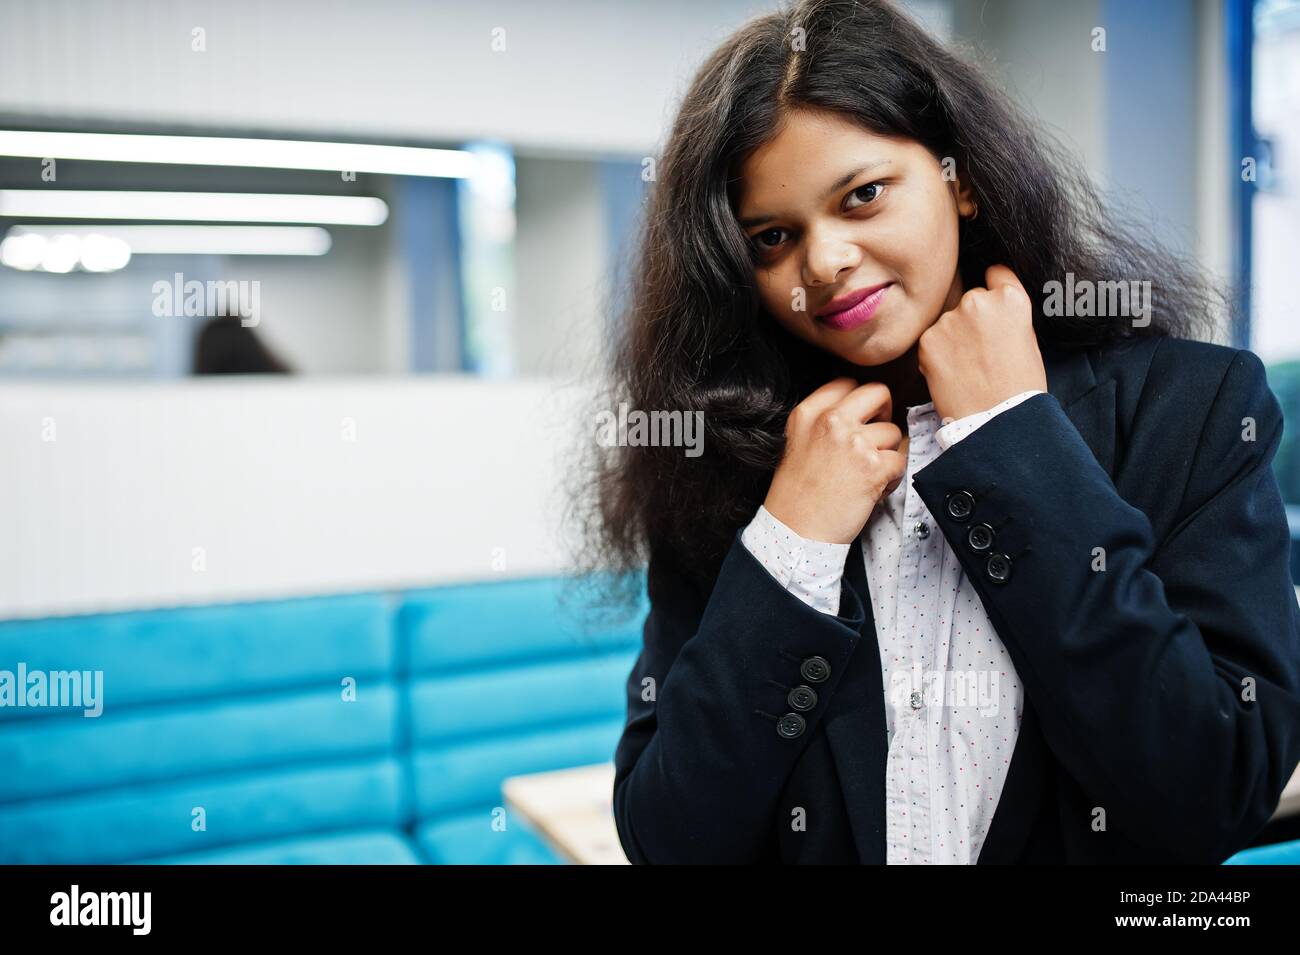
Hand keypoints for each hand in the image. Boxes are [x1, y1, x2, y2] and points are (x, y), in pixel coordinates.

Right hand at [763, 378, 906, 543]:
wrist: (795, 532)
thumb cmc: (795, 495)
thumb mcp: (796, 442)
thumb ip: (821, 421)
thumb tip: (857, 411)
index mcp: (808, 413)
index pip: (846, 383)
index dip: (859, 399)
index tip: (861, 415)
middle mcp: (830, 421)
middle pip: (877, 392)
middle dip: (884, 411)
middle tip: (875, 434)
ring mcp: (853, 442)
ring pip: (893, 432)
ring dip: (886, 454)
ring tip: (867, 474)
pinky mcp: (873, 467)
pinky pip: (900, 461)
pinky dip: (891, 478)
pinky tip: (872, 489)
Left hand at [917, 264, 1047, 421]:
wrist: (997, 420)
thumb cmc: (1019, 387)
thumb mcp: (1027, 340)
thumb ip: (1007, 316)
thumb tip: (992, 307)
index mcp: (1011, 298)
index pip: (996, 273)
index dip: (994, 291)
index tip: (991, 306)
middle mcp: (978, 300)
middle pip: (970, 299)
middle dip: (972, 319)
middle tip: (982, 351)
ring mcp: (950, 319)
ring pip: (949, 321)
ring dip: (953, 337)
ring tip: (968, 367)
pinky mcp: (928, 339)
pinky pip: (932, 340)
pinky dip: (937, 354)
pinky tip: (953, 374)